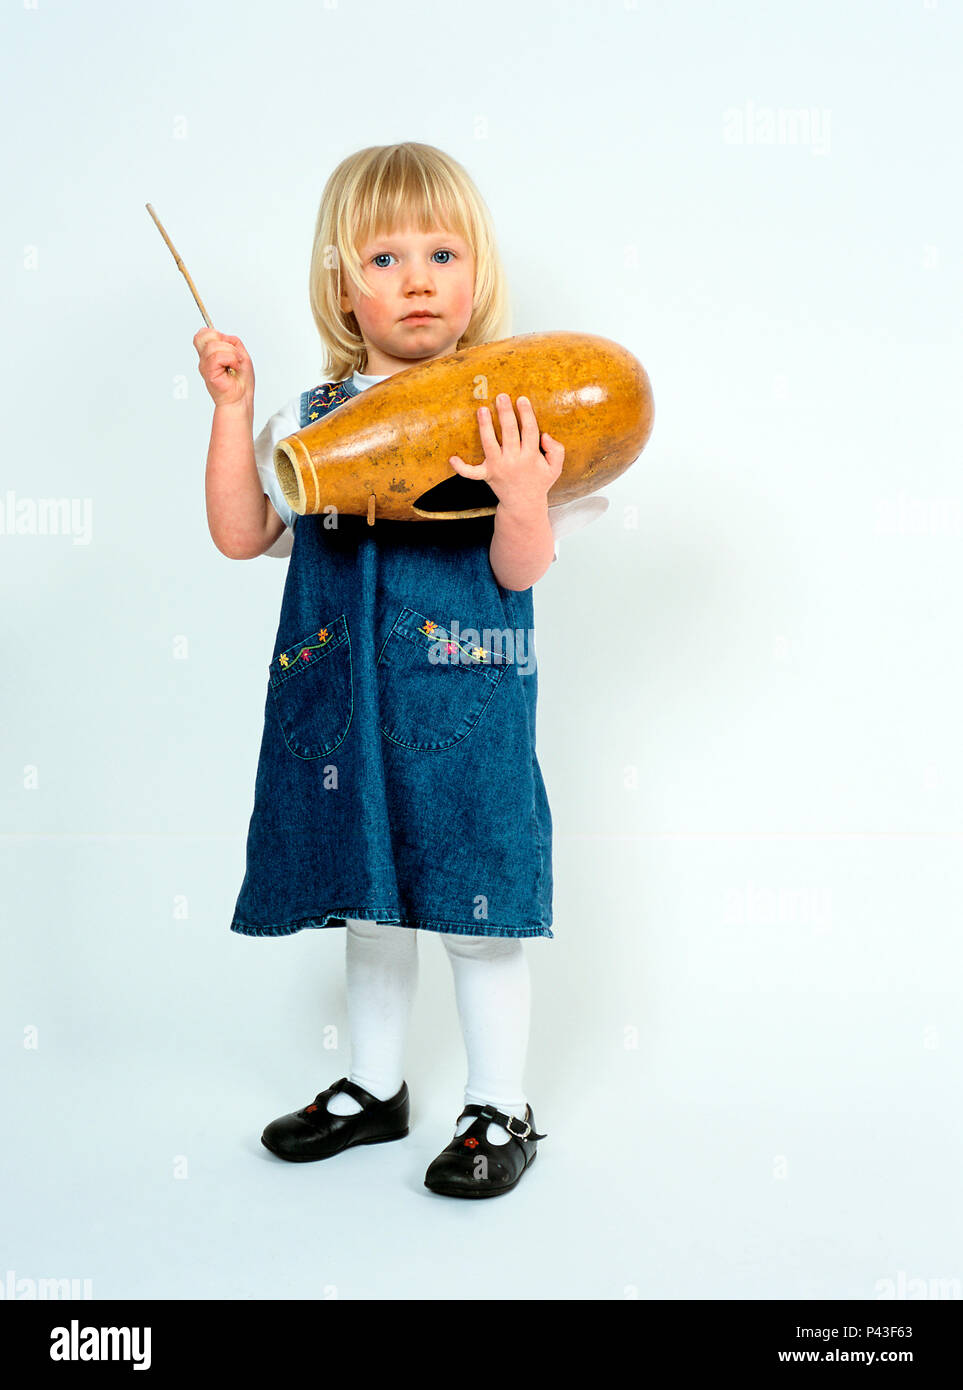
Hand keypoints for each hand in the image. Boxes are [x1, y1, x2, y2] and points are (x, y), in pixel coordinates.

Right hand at [193, 327, 253, 407]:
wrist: (241, 399)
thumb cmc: (241, 381)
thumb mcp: (241, 354)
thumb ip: (233, 342)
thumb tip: (224, 336)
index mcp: (210, 354)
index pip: (202, 334)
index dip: (215, 334)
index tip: (228, 346)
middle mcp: (204, 359)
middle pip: (205, 335)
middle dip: (224, 341)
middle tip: (233, 356)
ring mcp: (205, 365)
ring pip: (214, 346)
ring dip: (232, 353)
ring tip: (235, 364)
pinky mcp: (208, 372)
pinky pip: (218, 356)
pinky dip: (231, 359)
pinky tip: (233, 367)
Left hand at [448, 393, 563, 511]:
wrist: (524, 505)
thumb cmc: (539, 481)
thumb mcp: (555, 468)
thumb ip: (556, 450)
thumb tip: (545, 435)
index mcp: (531, 457)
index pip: (529, 431)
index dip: (526, 414)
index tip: (522, 399)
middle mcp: (513, 461)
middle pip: (509, 433)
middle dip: (505, 413)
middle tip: (501, 396)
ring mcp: (498, 468)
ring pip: (489, 444)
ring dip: (485, 426)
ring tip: (482, 409)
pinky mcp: (486, 475)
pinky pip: (472, 473)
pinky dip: (461, 468)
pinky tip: (452, 458)